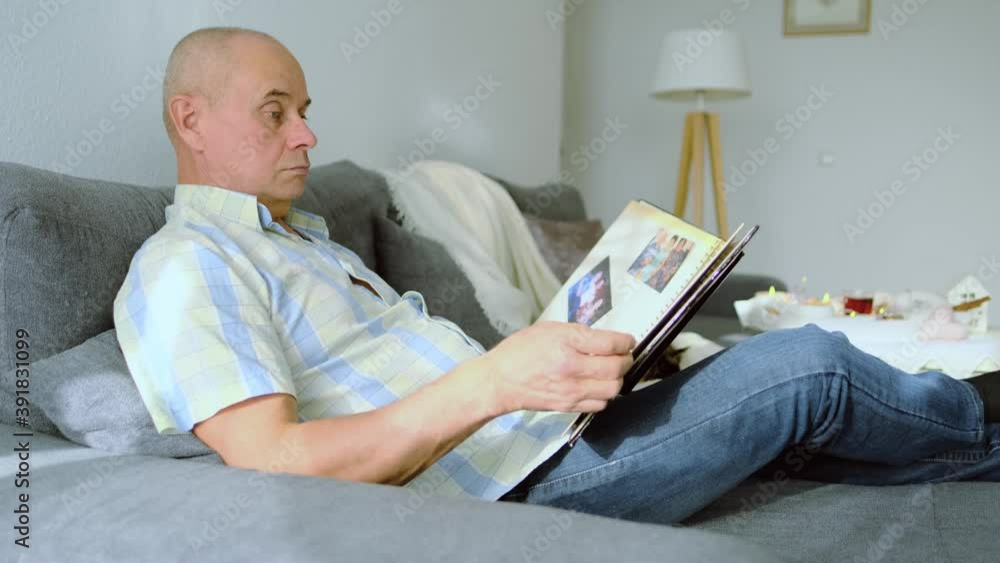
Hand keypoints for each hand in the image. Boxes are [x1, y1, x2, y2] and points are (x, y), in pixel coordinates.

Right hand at [477, 320, 635, 415]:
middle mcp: (572, 367)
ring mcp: (572, 390)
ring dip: (618, 379)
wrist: (500, 381)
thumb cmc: (520, 351)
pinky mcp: (569, 406)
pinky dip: (605, 395)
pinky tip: (598, 386)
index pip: (611, 343)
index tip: (628, 341)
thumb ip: (578, 334)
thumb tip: (605, 340)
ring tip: (612, 371)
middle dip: (626, 360)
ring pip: (613, 388)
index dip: (626, 341)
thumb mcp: (549, 329)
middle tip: (624, 356)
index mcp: (567, 342)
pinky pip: (600, 404)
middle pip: (616, 368)